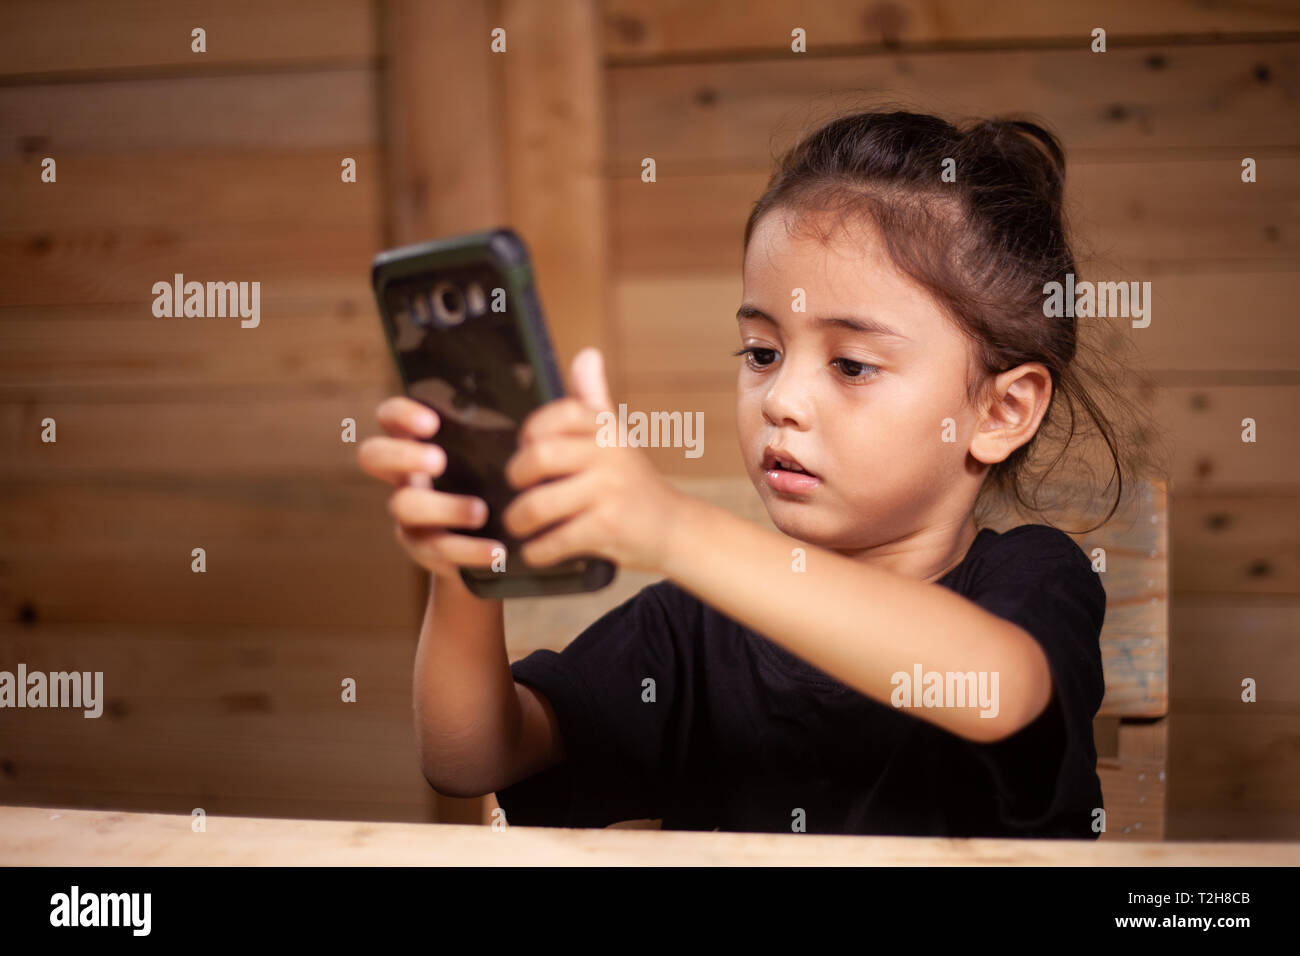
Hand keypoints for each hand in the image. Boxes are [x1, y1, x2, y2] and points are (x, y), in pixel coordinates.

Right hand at [356, 395, 500, 580]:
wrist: (503, 541)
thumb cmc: (500, 482)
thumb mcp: (498, 457)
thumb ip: (499, 435)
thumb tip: (527, 410)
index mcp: (419, 443)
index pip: (390, 417)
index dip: (400, 414)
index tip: (431, 422)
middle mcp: (405, 474)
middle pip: (372, 455)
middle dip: (402, 454)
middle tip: (439, 461)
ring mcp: (409, 513)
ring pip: (403, 505)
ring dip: (444, 507)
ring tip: (481, 512)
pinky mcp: (422, 548)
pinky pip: (436, 549)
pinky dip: (469, 550)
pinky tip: (497, 551)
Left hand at [501, 347, 688, 574]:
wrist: (675, 529)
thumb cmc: (635, 483)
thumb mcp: (617, 438)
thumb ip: (594, 399)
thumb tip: (587, 354)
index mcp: (608, 430)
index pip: (559, 414)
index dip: (532, 431)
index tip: (526, 448)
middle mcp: (610, 455)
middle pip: (540, 457)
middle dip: (516, 477)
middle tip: (515, 490)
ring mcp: (610, 492)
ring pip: (539, 504)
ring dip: (518, 520)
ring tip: (518, 525)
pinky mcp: (608, 528)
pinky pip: (555, 540)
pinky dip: (537, 550)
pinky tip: (536, 551)